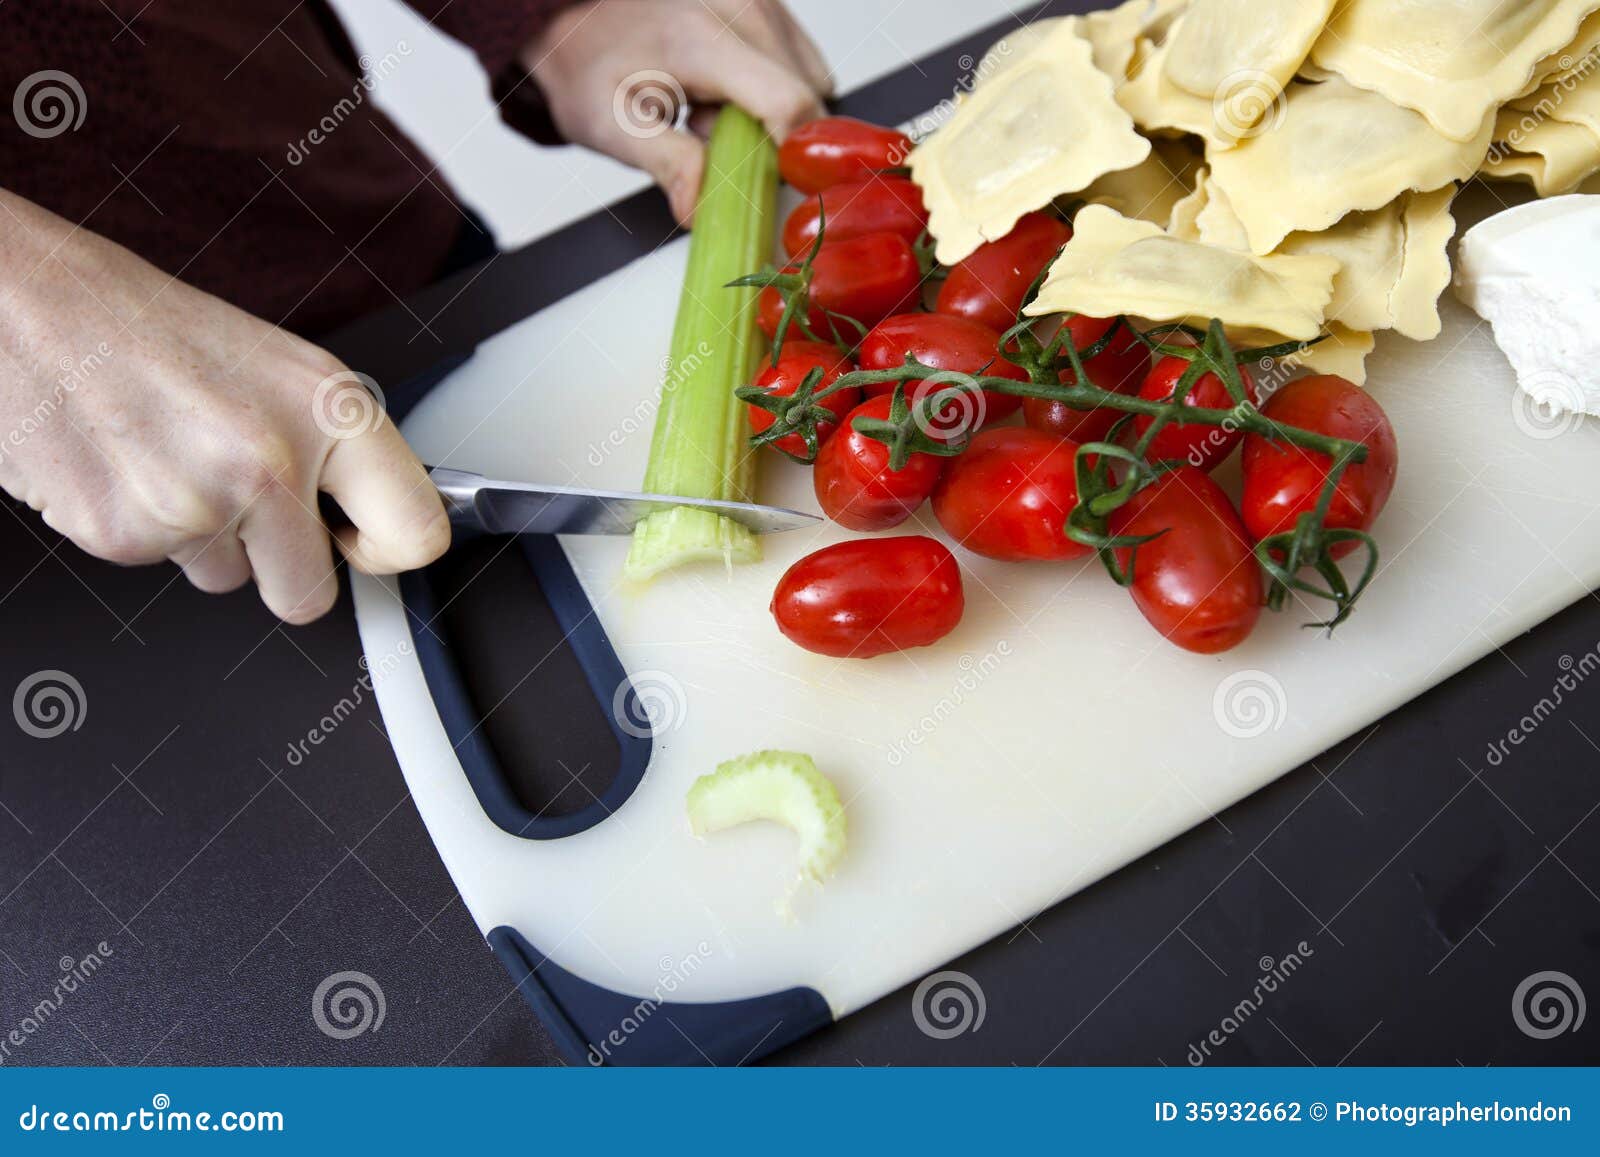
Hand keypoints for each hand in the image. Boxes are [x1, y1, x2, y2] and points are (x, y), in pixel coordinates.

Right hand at [0, 189, 449, 623]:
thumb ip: (330, 451)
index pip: (416, 533)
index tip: (360, 543)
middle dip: (281, 567)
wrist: (23, 303)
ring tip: (169, 456)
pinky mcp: (126, 535)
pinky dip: (142, 527)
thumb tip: (368, 518)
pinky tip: (126, 463)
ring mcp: (199, 504)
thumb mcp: (275, 369)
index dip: (386, 553)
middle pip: (312, 595)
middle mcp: (273, 460)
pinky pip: (161, 566)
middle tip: (246, 506)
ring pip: (230, 581)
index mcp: (328, 410)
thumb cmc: (140, 326)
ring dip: (205, 538)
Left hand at [525, 0, 830, 222]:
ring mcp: (761, 2)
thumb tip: (702, 209)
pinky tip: (727, 91)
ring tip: (711, 110)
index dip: (792, 155)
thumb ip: (666, 166)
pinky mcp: (769, 6)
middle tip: (709, 135)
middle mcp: (741, 9)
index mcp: (702, 41)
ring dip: (773, 114)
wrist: (575, 21)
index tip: (769, 183)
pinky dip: (774, 90)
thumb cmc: (589, 69)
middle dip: (771, 137)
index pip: (788, 104)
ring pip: (812, 85)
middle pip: (805, 100)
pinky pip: (803, 67)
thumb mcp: (612, 127)